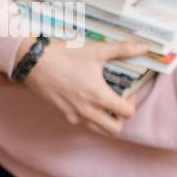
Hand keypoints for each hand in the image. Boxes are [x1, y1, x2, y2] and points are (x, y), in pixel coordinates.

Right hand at [19, 36, 147, 136]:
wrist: (32, 61)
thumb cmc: (63, 54)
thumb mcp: (95, 50)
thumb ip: (122, 49)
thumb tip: (145, 47)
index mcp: (99, 96)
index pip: (128, 113)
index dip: (132, 102)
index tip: (127, 90)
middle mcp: (88, 111)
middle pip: (115, 129)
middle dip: (120, 118)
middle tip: (116, 101)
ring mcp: (74, 115)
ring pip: (98, 130)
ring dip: (105, 120)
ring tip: (101, 102)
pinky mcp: (62, 114)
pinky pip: (82, 123)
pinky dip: (88, 117)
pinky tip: (83, 99)